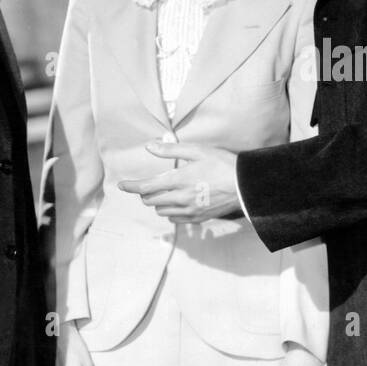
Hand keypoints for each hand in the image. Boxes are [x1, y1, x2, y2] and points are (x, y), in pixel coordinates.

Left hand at [119, 142, 242, 222]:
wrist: (244, 185)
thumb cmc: (222, 164)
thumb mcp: (197, 151)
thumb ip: (171, 150)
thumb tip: (150, 146)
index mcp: (178, 180)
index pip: (145, 187)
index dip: (131, 186)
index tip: (122, 185)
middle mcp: (180, 198)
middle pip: (150, 201)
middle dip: (145, 193)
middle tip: (149, 185)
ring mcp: (189, 210)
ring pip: (161, 211)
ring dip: (158, 202)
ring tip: (166, 192)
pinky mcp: (197, 218)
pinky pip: (174, 219)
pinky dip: (170, 212)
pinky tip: (177, 203)